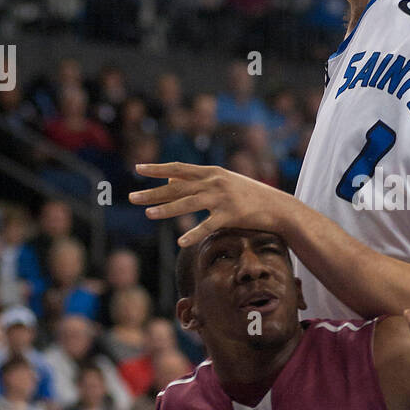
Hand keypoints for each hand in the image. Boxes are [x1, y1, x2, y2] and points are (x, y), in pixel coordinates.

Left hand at [130, 162, 287, 247]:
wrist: (278, 207)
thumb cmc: (248, 196)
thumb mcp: (224, 182)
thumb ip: (199, 181)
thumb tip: (170, 181)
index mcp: (211, 172)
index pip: (178, 168)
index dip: (157, 169)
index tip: (138, 169)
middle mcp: (214, 182)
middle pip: (177, 186)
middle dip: (153, 192)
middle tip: (131, 197)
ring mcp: (222, 197)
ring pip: (188, 203)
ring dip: (167, 209)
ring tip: (148, 214)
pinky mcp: (231, 215)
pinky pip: (208, 226)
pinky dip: (194, 234)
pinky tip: (181, 241)